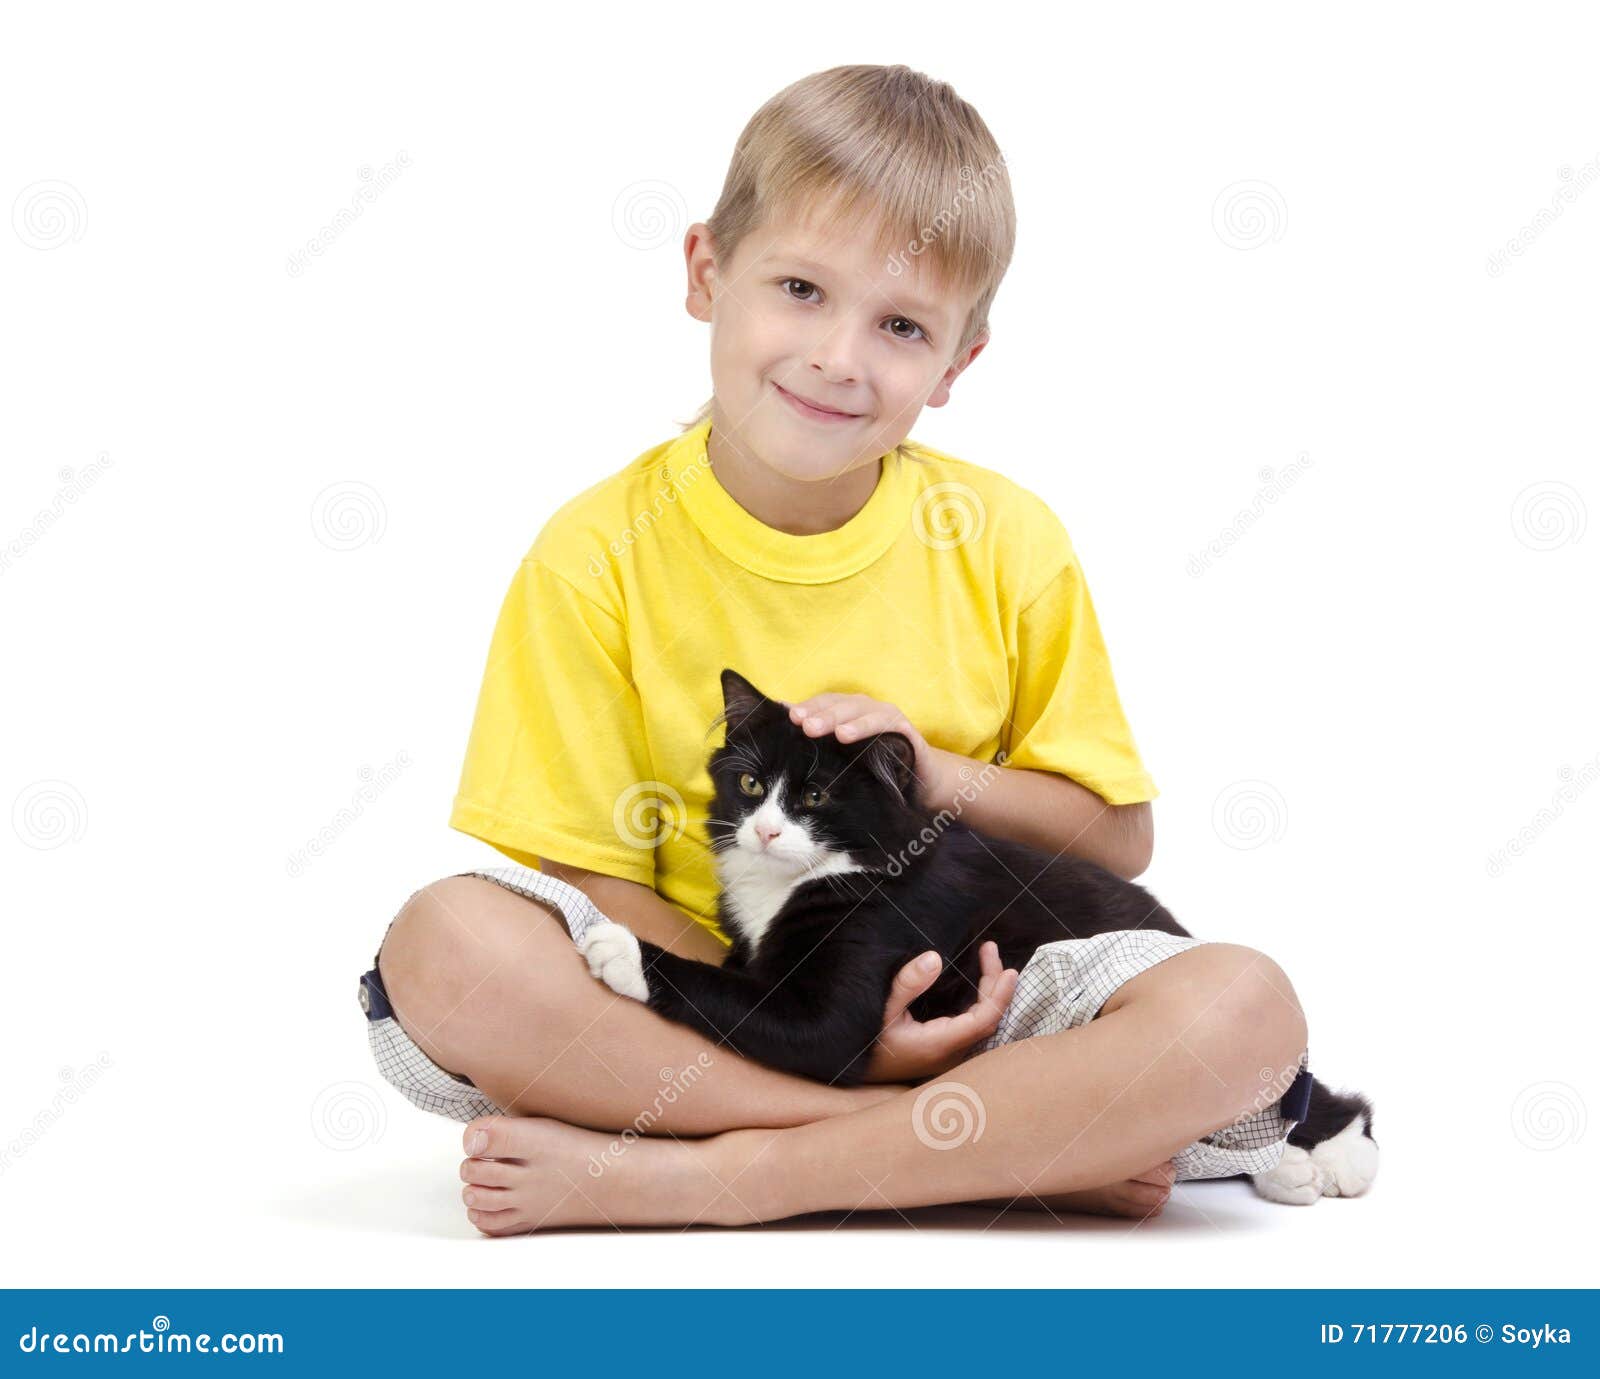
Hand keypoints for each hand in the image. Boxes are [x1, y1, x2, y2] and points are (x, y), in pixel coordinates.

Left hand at [784, 692, 951, 808]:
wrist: (918, 782)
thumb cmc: (873, 766)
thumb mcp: (843, 755)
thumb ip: (819, 737)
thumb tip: (783, 715)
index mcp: (850, 711)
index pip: (826, 702)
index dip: (808, 707)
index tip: (789, 718)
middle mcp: (867, 709)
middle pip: (841, 705)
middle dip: (821, 714)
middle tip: (803, 725)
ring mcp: (888, 717)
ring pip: (863, 711)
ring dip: (844, 719)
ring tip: (830, 732)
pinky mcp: (907, 731)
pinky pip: (887, 725)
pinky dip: (869, 727)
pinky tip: (851, 735)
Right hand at [861, 941, 1018, 1083]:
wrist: (849, 1066)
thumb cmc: (863, 1039)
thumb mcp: (880, 1007)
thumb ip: (906, 983)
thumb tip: (934, 958)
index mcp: (939, 1044)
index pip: (984, 1020)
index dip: (1000, 995)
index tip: (1009, 969)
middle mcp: (949, 1053)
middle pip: (988, 1020)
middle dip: (995, 984)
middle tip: (989, 950)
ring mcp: (946, 1054)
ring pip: (981, 1024)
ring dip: (989, 992)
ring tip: (988, 960)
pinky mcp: (940, 1050)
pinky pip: (970, 1026)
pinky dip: (979, 1002)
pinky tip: (977, 986)